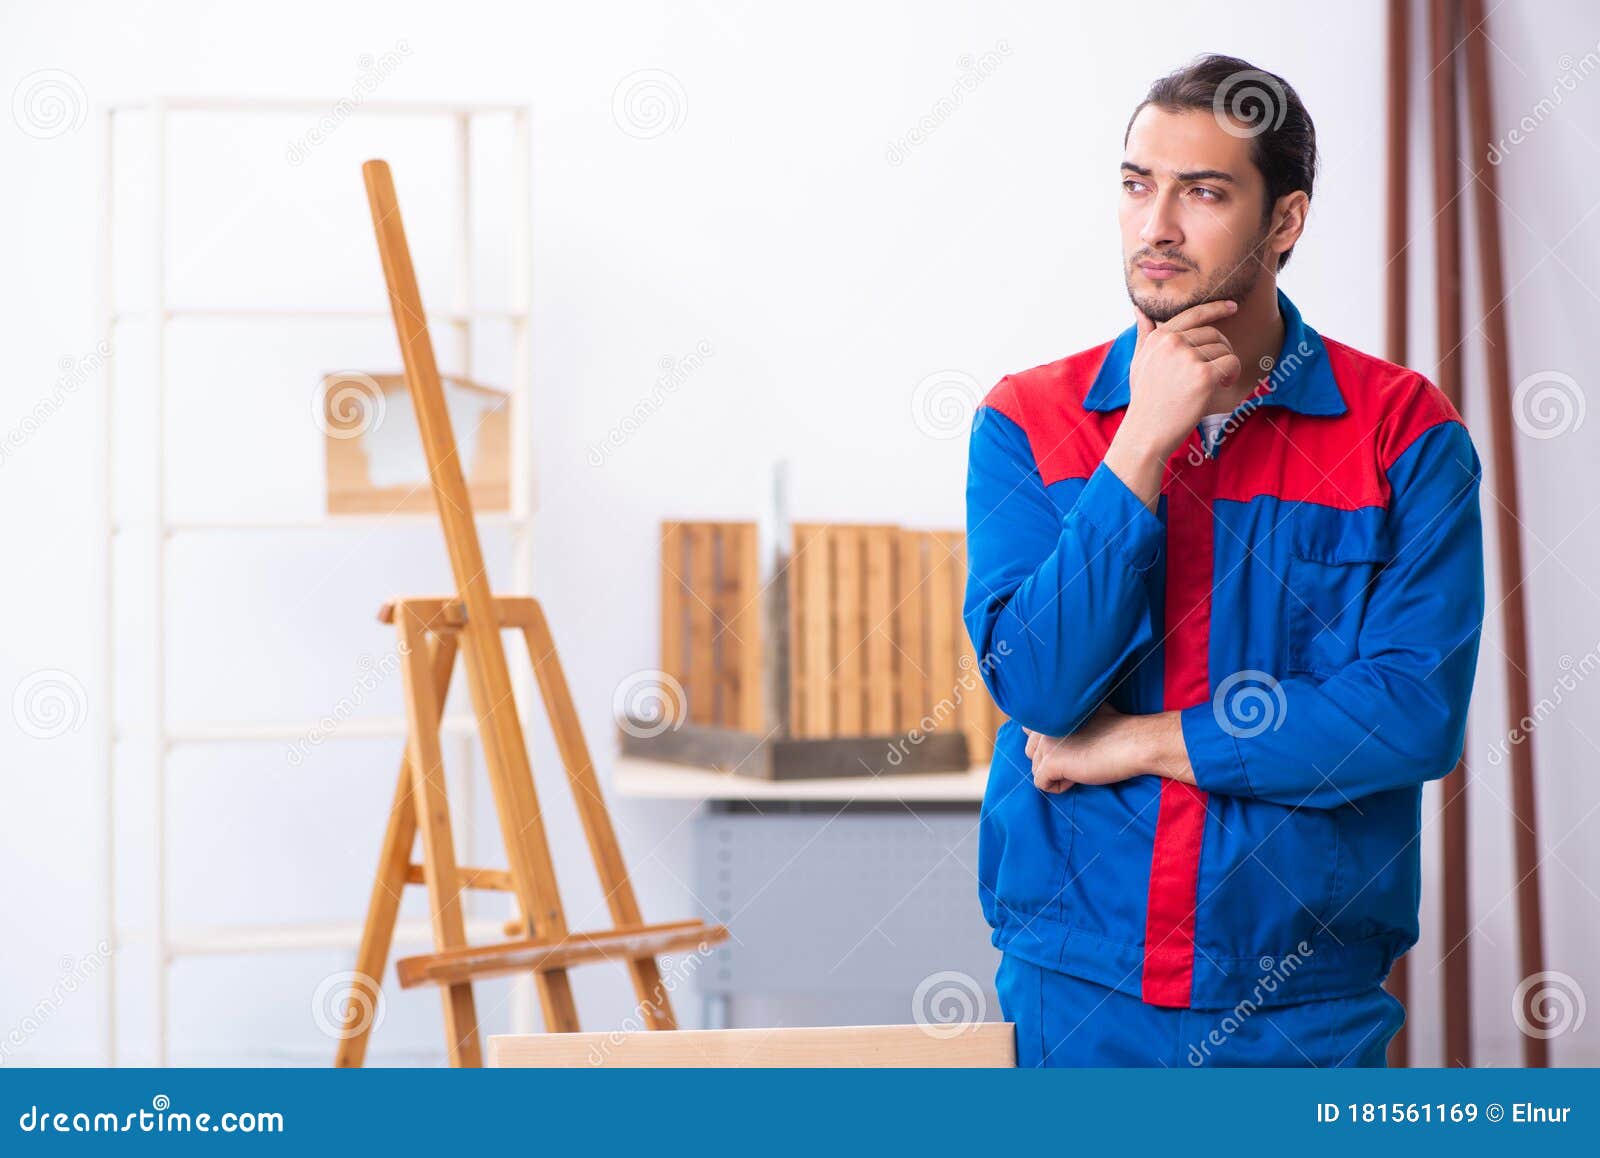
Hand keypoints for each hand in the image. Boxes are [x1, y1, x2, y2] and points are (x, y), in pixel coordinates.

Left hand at [1023, 707, 1196, 792]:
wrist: (1136, 742)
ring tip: (1083, 766)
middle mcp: (1042, 724)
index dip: (1054, 745)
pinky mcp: (1050, 762)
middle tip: (1081, 757)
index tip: (1077, 745)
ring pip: (1037, 769)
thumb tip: (1049, 729)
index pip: (1031, 733)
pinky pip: (1042, 784)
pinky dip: (1060, 786)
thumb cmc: (1117, 729)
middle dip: (1052, 760)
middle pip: (1032, 752)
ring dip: (1057, 773)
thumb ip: (1064, 718)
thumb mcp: (1086, 714)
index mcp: (1050, 710)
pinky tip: (1079, 777)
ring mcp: (1044, 743)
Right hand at [1103, 300, 1241, 506]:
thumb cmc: (1145, 399)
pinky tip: (1223, 386)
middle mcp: (1172, 343)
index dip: (1216, 308)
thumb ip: (1144, 334)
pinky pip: (1231, 364)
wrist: (1146, 431)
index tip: (1233, 306)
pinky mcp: (1203, 375)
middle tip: (1220, 370)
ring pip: (1224, 350)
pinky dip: (1232, 375)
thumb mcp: (1139, 362)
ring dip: (1226, 366)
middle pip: (1214, 334)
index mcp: (1159, 337)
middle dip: (1222, 350)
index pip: (1193, 314)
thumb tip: (1140, 309)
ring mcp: (1188, 358)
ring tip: (1219, 383)